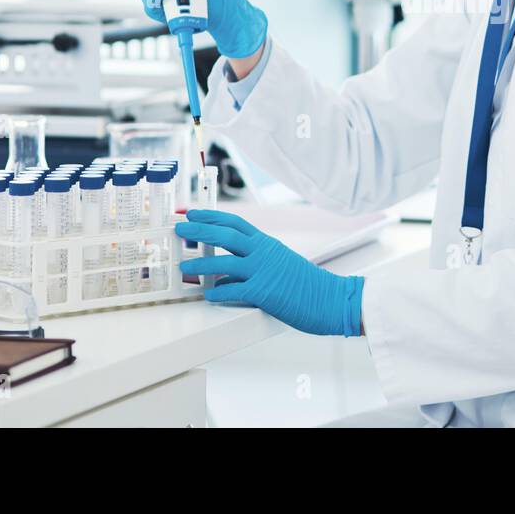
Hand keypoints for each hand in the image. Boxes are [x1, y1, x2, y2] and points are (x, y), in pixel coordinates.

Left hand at [176, 209, 364, 337]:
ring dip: (200, 263)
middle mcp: (265, 253)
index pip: (236, 223)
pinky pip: (233, 290)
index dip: (212, 216)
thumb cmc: (308, 286)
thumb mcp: (281, 265)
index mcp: (268, 244)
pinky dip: (218, 293)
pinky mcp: (264, 292)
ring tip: (184, 265)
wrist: (332, 300)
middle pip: (226, 235)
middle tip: (181, 228)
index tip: (194, 214)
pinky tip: (208, 295)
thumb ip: (255, 266)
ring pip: (224, 262)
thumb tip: (225, 278)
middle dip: (200, 230)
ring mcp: (264, 271)